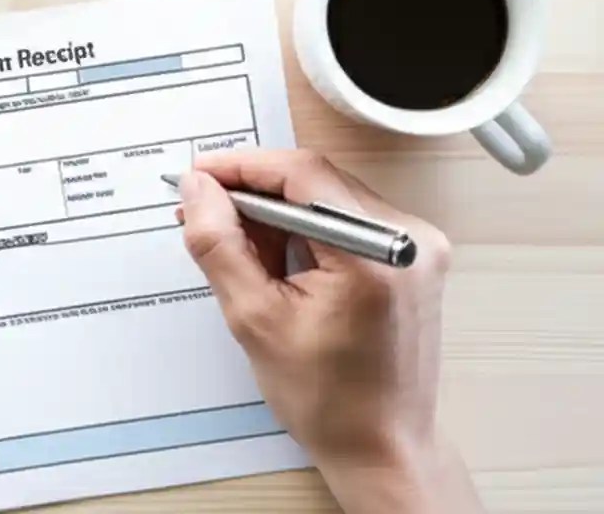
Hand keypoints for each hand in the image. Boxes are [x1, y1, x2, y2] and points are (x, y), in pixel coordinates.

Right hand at [179, 150, 482, 513]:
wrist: (382, 446)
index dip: (242, 167)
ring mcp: (417, 246)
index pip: (302, 175)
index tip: (199, 176)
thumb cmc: (329, 400)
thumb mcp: (254, 319)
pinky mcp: (410, 257)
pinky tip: (273, 257)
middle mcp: (409, 239)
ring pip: (328, 198)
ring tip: (235, 246)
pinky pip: (346, 220)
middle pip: (316, 181)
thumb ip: (220, 245)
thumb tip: (198, 190)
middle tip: (203, 211)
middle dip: (253, 192)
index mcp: (376, 254)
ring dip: (276, 212)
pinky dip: (303, 230)